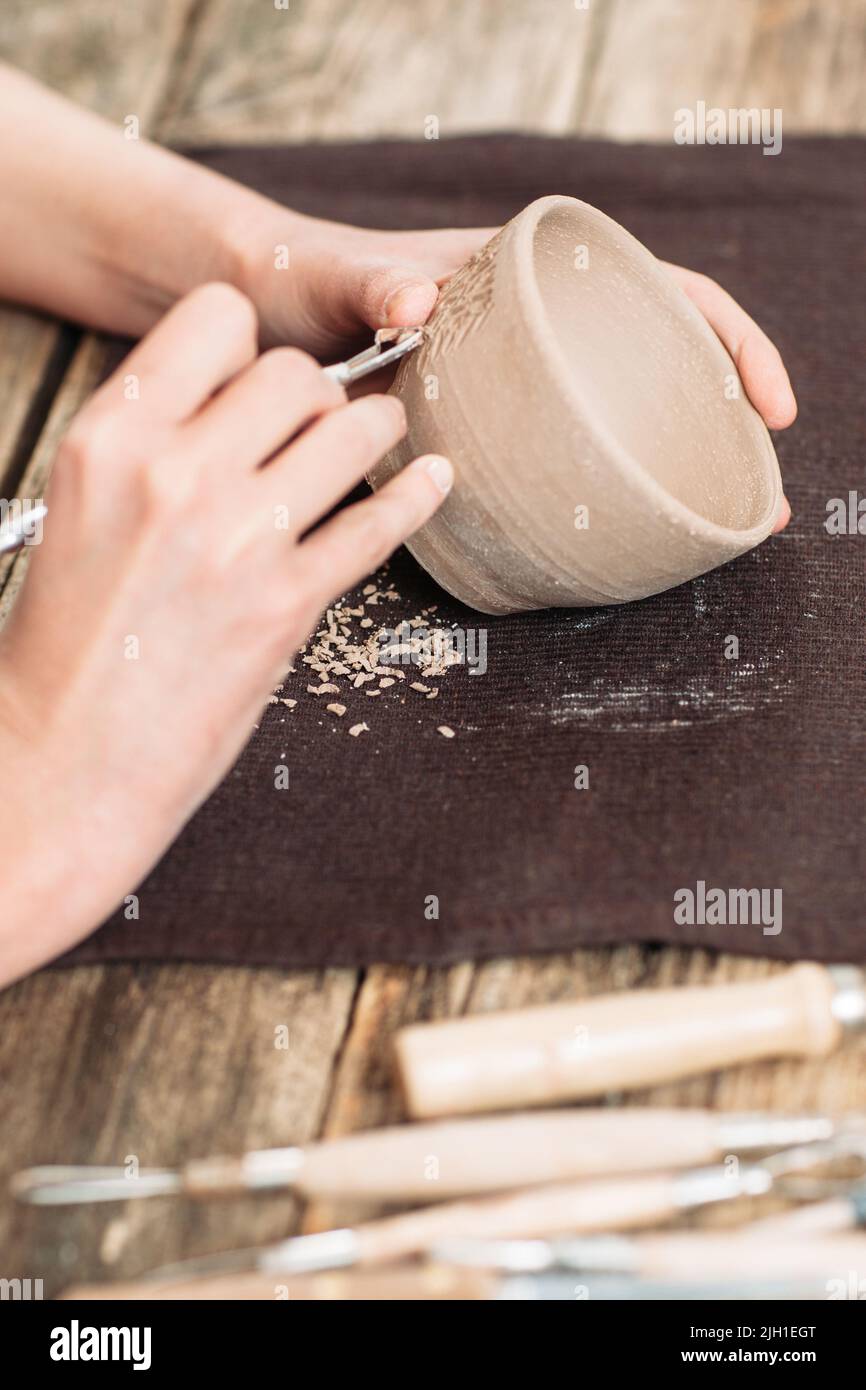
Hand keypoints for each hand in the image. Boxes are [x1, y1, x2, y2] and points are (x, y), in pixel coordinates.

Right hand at [0, 283, 451, 985]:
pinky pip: (379, 522)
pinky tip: (432, 480)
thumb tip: (241, 402)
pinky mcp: (287, 604)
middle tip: (319, 425)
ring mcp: (237, 538)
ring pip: (352, 429)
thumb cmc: (70, 640)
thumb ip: (155, 445)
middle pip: (296, 372)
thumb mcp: (82, 511)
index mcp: (111, 439)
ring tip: (375, 441)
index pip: (217, 318)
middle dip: (317, 393)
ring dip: (373, 431)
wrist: (66, 759)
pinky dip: (416, 496)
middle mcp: (175, 473)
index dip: (249, 345)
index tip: (256, 383)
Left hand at [235, 214, 795, 528]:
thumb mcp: (337, 275)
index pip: (666, 293)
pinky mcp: (481, 428)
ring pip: (614, 420)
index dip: (732, 344)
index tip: (768, 408)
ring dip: (664, 474)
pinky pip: (556, 458)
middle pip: (661, 367)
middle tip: (756, 503)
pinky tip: (606, 542)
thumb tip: (419, 298)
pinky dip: (591, 494)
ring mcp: (514, 382)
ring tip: (703, 534)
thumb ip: (373, 282)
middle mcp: (538, 328)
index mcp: (531, 275)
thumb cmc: (301, 274)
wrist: (256, 307)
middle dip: (721, 429)